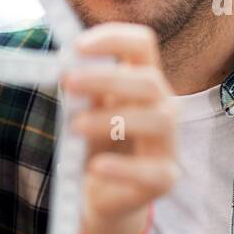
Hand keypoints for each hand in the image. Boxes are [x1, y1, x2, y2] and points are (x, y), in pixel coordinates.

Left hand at [60, 23, 178, 233]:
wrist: (103, 194)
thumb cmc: (96, 144)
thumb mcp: (84, 111)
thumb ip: (80, 90)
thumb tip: (64, 66)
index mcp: (143, 82)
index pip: (142, 45)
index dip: (114, 39)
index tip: (76, 46)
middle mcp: (163, 107)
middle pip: (148, 82)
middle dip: (106, 79)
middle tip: (67, 82)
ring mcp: (168, 143)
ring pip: (157, 120)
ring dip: (112, 119)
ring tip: (75, 127)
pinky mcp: (165, 178)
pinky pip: (153, 172)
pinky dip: (123, 168)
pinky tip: (96, 167)